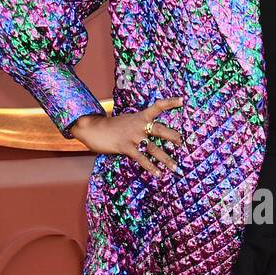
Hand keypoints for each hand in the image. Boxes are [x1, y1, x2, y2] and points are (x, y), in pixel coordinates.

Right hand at [68, 97, 183, 173]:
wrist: (93, 128)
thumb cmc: (112, 127)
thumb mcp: (128, 121)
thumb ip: (140, 126)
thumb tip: (151, 134)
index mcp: (140, 116)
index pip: (157, 106)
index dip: (170, 102)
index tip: (182, 100)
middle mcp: (139, 125)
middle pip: (161, 129)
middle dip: (173, 136)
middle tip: (182, 143)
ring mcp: (133, 136)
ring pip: (153, 148)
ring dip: (165, 159)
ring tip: (175, 167)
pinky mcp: (126, 147)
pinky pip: (141, 158)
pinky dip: (151, 167)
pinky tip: (158, 174)